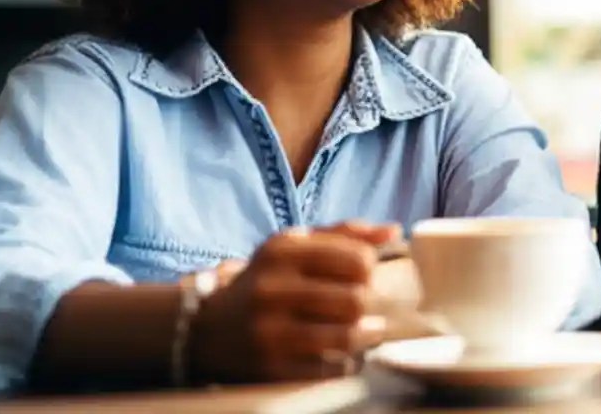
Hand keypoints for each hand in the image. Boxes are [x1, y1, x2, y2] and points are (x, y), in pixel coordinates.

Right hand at [190, 220, 400, 381]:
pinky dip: (348, 362)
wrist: (207, 330)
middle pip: (356, 299)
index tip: (362, 274)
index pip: (357, 259)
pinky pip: (333, 368)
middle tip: (363, 305)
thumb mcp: (294, 246)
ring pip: (347, 336)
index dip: (370, 268)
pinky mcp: (272, 368)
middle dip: (368, 303)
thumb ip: (345, 234)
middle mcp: (272, 289)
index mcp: (282, 252)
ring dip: (365, 335)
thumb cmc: (266, 281)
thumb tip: (393, 232)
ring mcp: (270, 332)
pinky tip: (343, 353)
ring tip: (365, 330)